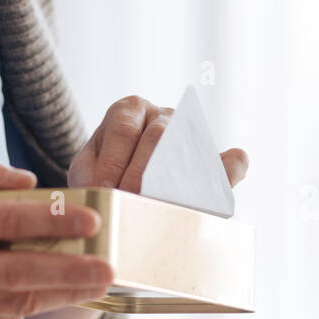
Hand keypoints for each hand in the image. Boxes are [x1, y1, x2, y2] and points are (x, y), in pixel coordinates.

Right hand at [0, 156, 113, 318]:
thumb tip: (29, 180)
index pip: (6, 221)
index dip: (51, 220)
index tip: (90, 218)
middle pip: (19, 270)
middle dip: (69, 270)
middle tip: (108, 266)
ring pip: (18, 300)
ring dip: (62, 292)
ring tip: (99, 281)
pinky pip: (5, 317)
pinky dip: (35, 304)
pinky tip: (63, 293)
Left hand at [66, 95, 248, 191]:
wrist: (128, 188)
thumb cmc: (102, 177)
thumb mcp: (86, 171)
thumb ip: (88, 177)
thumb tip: (97, 191)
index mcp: (128, 110)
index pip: (123, 131)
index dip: (113, 164)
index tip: (105, 192)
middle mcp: (162, 115)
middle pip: (157, 138)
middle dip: (141, 175)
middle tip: (130, 204)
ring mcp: (193, 134)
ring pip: (191, 147)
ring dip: (175, 180)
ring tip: (159, 207)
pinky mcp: (218, 161)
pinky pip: (232, 163)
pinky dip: (229, 173)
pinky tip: (213, 193)